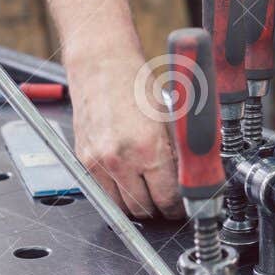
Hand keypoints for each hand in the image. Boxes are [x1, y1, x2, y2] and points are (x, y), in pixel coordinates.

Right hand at [68, 56, 181, 219]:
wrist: (100, 65)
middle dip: (158, 208)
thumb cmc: (136, 85)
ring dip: (136, 205)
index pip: (167, 199)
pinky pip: (102, 192)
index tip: (181, 207)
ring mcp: (98, 162)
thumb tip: (190, 179)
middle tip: (167, 200)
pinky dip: (116, 192)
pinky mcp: (84, 160)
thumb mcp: (169, 118)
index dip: (177, 207)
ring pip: (121, 207)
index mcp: (148, 148)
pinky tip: (127, 179)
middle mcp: (120, 159)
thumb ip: (177, 154)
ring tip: (148, 191)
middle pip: (144, 209)